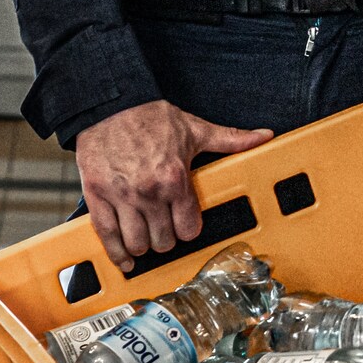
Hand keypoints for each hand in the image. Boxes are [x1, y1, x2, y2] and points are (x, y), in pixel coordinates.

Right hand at [74, 101, 273, 271]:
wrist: (109, 104)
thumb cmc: (150, 117)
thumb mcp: (194, 128)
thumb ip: (230, 138)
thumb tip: (264, 136)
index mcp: (175, 179)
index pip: (189, 229)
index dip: (187, 229)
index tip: (183, 225)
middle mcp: (149, 192)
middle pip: (163, 242)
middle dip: (165, 239)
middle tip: (162, 230)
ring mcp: (122, 197)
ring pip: (137, 243)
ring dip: (142, 245)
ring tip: (143, 238)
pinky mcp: (97, 196)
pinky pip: (107, 236)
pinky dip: (116, 253)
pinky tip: (124, 258)